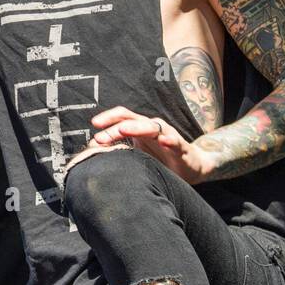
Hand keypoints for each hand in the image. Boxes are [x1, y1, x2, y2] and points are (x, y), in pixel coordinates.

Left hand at [65, 106, 213, 184]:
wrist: (191, 167)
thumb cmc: (161, 158)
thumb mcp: (137, 154)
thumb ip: (119, 149)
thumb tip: (93, 150)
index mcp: (140, 129)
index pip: (122, 117)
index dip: (108, 119)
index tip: (94, 126)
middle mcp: (152, 128)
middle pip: (132, 120)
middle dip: (114, 126)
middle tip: (100, 136)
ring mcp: (167, 136)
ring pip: (151, 126)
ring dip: (137, 127)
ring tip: (123, 129)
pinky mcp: (181, 148)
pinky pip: (175, 142)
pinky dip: (169, 140)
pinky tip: (164, 141)